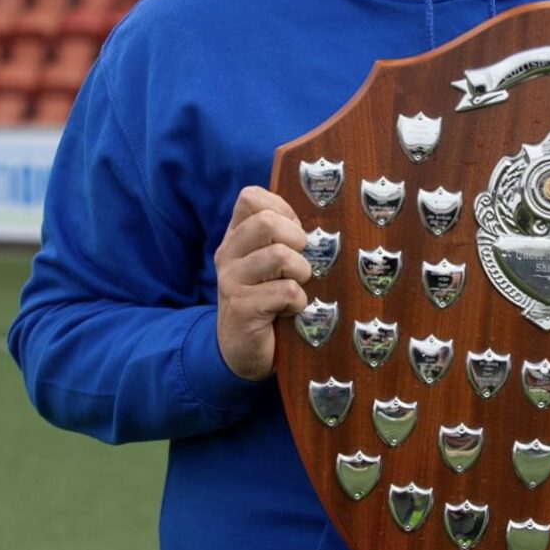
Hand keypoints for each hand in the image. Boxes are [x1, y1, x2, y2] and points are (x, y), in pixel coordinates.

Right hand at [214, 187, 311, 381]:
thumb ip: (282, 237)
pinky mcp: (241, 307)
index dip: (281, 209)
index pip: (250, 197)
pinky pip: (285, 291)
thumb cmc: (269, 301)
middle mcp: (228, 254)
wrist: (243, 352)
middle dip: (296, 240)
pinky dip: (298, 302)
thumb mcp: (272, 264)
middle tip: (300, 263)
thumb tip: (321, 216)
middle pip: (266, 222)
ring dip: (301, 273)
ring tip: (297, 288)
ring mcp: (230, 280)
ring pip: (279, 255)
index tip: (295, 234)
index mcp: (236, 236)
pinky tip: (290, 310)